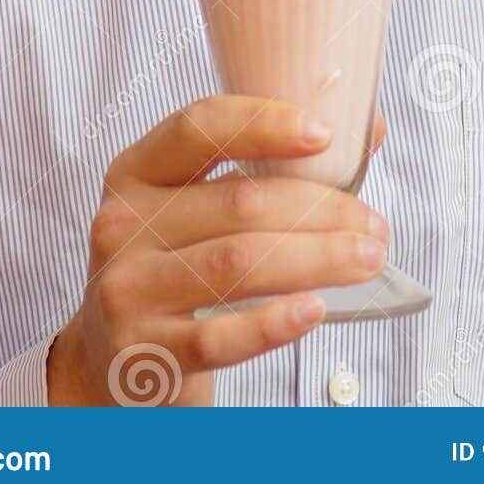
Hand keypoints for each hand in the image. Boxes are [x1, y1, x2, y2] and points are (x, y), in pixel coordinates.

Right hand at [47, 97, 387, 405]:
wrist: (111, 360)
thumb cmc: (170, 269)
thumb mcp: (195, 210)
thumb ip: (268, 170)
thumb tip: (366, 130)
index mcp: (136, 172)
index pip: (198, 128)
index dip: (262, 124)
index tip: (323, 133)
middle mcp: (123, 224)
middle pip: (237, 202)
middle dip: (319, 210)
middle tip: (373, 224)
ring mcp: (127, 290)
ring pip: (238, 264)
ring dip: (316, 259)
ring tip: (367, 260)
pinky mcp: (142, 352)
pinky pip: (218, 336)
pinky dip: (273, 322)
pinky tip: (314, 310)